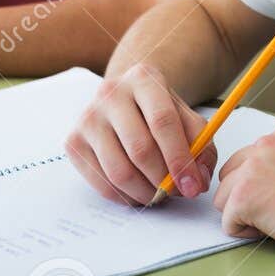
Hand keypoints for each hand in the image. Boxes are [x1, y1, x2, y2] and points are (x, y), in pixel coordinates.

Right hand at [65, 63, 218, 204]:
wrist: (125, 99)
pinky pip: (101, 182)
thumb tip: (197, 182)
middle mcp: (110, 93)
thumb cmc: (160, 112)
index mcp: (143, 78)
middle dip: (163, 179)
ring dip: (145, 192)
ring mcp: (88, 117)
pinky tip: (139, 191)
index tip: (192, 185)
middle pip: (140, 149)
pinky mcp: (73, 142)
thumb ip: (201, 146)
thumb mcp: (187, 119)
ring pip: (119, 170)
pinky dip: (125, 196)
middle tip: (177, 192)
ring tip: (160, 193)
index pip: (163, 122)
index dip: (180, 158)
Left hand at [214, 121, 274, 256]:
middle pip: (232, 175)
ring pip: (224, 199)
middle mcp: (265, 145)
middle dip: (247, 196)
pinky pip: (228, 223)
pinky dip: (246, 233)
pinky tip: (274, 230)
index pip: (252, 158)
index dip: (265, 183)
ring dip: (244, 214)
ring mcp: (252, 169)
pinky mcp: (244, 197)